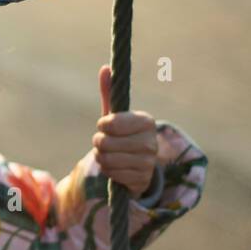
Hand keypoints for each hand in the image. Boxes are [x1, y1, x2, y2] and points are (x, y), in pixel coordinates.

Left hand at [92, 64, 157, 195]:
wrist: (138, 165)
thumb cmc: (123, 135)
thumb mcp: (116, 116)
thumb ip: (110, 93)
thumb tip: (106, 68)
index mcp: (147, 122)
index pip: (112, 123)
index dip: (103, 125)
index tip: (106, 125)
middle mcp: (151, 142)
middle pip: (105, 142)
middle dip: (99, 143)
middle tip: (105, 142)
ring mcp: (148, 163)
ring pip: (106, 158)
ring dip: (101, 156)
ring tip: (109, 153)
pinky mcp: (141, 180)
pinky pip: (110, 173)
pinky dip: (107, 170)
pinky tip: (115, 167)